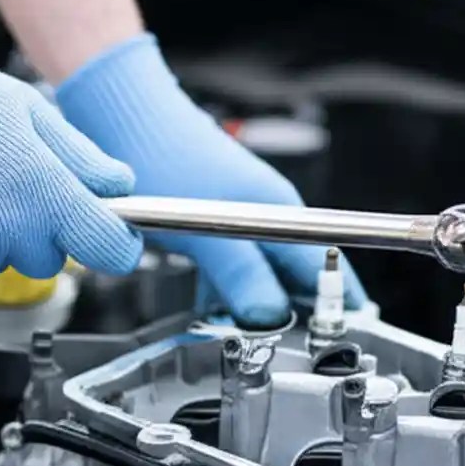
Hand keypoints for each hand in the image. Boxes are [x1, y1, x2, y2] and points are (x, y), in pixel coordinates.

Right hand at [0, 13, 141, 284]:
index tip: (118, 240)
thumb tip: (120, 185)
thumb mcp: (23, 110)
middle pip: (48, 260)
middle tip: (4, 185)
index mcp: (38, 190)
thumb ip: (78, 155)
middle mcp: (2, 229)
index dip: (119, 245)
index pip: (106, 245)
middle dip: (38, 232)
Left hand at [56, 33, 367, 326]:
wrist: (123, 113)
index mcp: (282, 212)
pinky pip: (232, 267)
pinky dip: (225, 291)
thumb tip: (269, 316)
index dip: (338, 306)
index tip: (341, 340)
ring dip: (254, 307)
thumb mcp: (206, 228)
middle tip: (289, 351)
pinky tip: (209, 308)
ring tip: (247, 338)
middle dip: (297, 316)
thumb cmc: (165, 154)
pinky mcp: (215, 222)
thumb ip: (241, 273)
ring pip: (262, 275)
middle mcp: (270, 214)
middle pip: (298, 276)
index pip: (329, 267)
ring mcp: (242, 217)